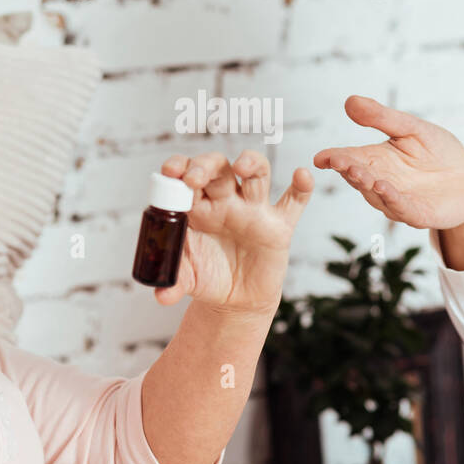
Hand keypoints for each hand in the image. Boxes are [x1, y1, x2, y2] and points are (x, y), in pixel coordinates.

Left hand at [151, 150, 312, 314]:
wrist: (236, 300)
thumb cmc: (208, 278)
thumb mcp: (187, 280)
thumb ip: (173, 281)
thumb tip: (161, 295)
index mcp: (198, 206)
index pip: (187, 174)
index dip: (180, 167)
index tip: (171, 172)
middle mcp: (225, 201)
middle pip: (218, 167)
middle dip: (206, 166)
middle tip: (194, 178)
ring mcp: (254, 210)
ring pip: (257, 173)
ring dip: (251, 163)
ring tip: (242, 167)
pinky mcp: (279, 226)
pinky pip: (294, 202)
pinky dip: (302, 187)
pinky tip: (302, 175)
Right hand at [313, 94, 463, 230]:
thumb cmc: (438, 153)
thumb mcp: (412, 128)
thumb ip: (383, 118)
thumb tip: (350, 101)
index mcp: (377, 161)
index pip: (349, 160)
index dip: (334, 159)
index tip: (321, 158)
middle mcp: (381, 182)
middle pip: (359, 178)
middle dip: (349, 170)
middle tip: (339, 162)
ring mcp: (398, 200)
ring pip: (376, 195)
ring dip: (367, 185)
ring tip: (359, 173)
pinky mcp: (418, 214)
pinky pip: (402, 208)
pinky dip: (392, 199)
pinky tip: (384, 187)